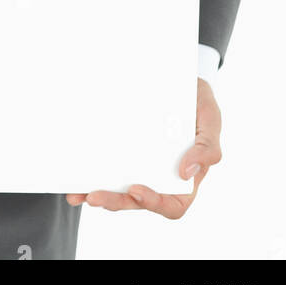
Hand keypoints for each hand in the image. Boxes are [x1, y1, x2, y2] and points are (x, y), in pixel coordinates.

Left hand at [65, 78, 221, 217]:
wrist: (180, 80)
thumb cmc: (198, 103)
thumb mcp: (211, 120)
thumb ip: (207, 148)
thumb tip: (186, 173)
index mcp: (185, 178)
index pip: (172, 204)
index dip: (154, 202)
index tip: (136, 189)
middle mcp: (160, 176)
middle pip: (138, 200)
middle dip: (116, 201)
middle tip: (94, 196)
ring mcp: (140, 165)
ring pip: (119, 190)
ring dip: (98, 194)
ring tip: (77, 193)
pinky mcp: (124, 151)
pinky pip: (108, 167)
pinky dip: (91, 174)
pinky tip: (74, 176)